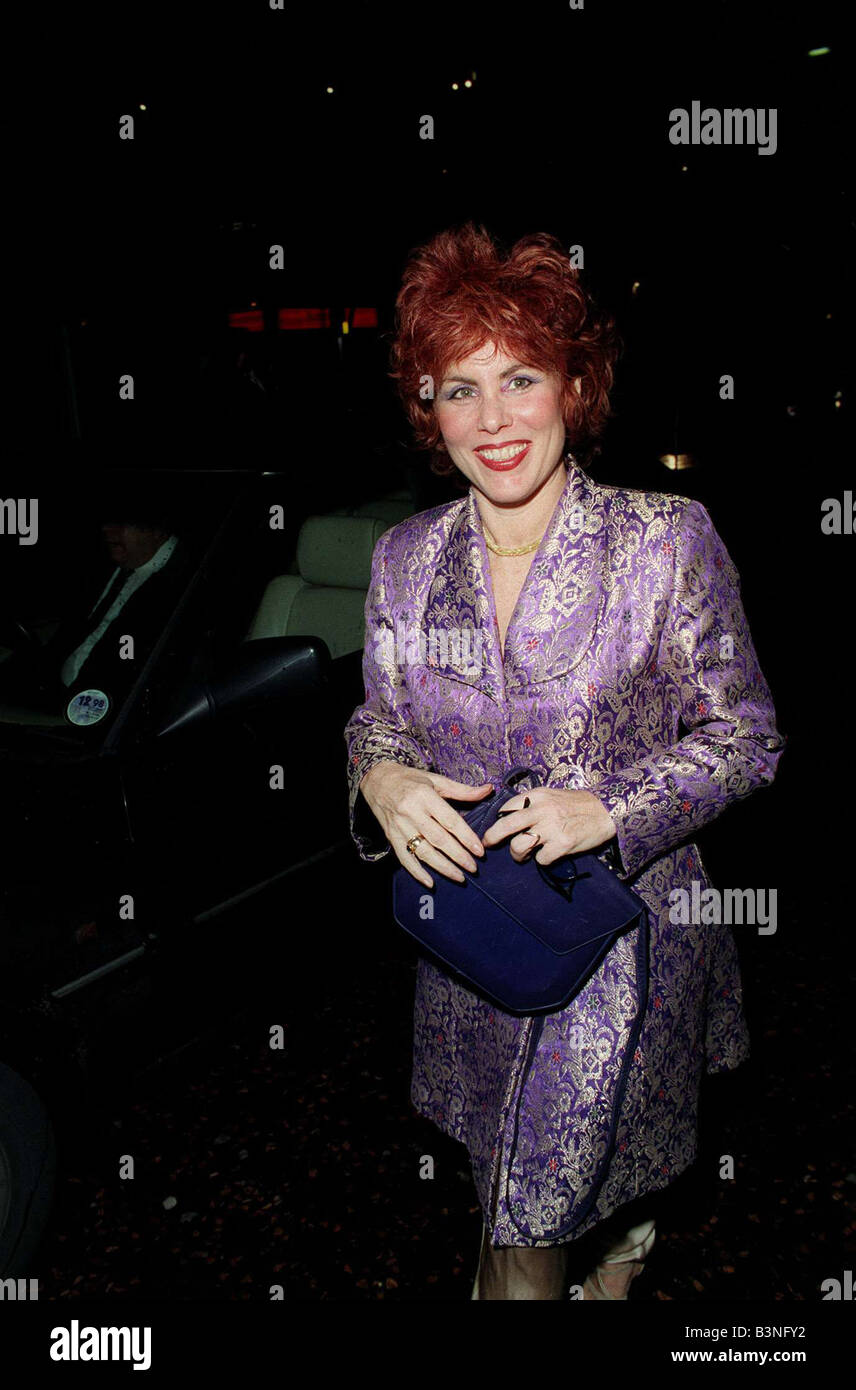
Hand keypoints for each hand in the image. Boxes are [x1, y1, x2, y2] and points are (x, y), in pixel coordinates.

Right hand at [359, 762, 492, 887]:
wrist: (377, 780)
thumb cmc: (410, 779)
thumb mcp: (436, 780)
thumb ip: (462, 790)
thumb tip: (488, 790)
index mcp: (425, 796)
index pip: (450, 821)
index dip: (466, 837)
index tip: (479, 851)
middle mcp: (411, 812)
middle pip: (438, 839)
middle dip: (458, 856)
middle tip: (473, 868)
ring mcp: (400, 826)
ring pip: (423, 851)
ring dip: (442, 867)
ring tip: (459, 877)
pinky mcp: (392, 836)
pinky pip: (404, 857)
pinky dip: (416, 872)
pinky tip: (430, 882)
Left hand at [480, 787, 616, 864]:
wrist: (606, 811)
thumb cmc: (577, 804)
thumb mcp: (552, 795)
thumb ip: (532, 803)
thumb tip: (509, 816)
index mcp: (537, 795)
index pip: (506, 807)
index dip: (497, 820)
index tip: (494, 828)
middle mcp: (542, 810)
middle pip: (506, 825)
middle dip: (492, 837)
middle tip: (488, 844)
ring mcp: (552, 828)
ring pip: (519, 846)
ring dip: (518, 854)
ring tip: (525, 854)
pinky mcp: (563, 844)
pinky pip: (541, 859)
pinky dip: (542, 860)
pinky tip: (549, 854)